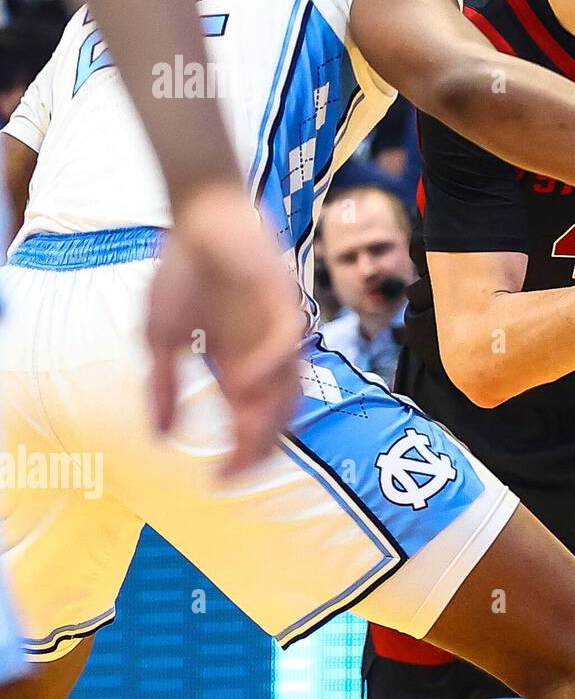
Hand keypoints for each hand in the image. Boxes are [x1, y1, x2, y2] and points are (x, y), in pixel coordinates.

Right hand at [146, 182, 304, 477]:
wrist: (196, 218)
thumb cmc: (184, 273)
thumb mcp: (160, 339)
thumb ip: (162, 385)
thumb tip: (160, 435)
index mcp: (239, 366)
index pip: (252, 422)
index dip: (243, 455)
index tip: (220, 480)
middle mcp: (264, 354)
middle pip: (279, 414)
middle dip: (261, 446)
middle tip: (238, 469)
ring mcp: (276, 327)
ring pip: (291, 383)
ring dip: (272, 413)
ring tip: (246, 436)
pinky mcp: (281, 298)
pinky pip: (288, 338)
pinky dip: (271, 364)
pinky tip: (246, 382)